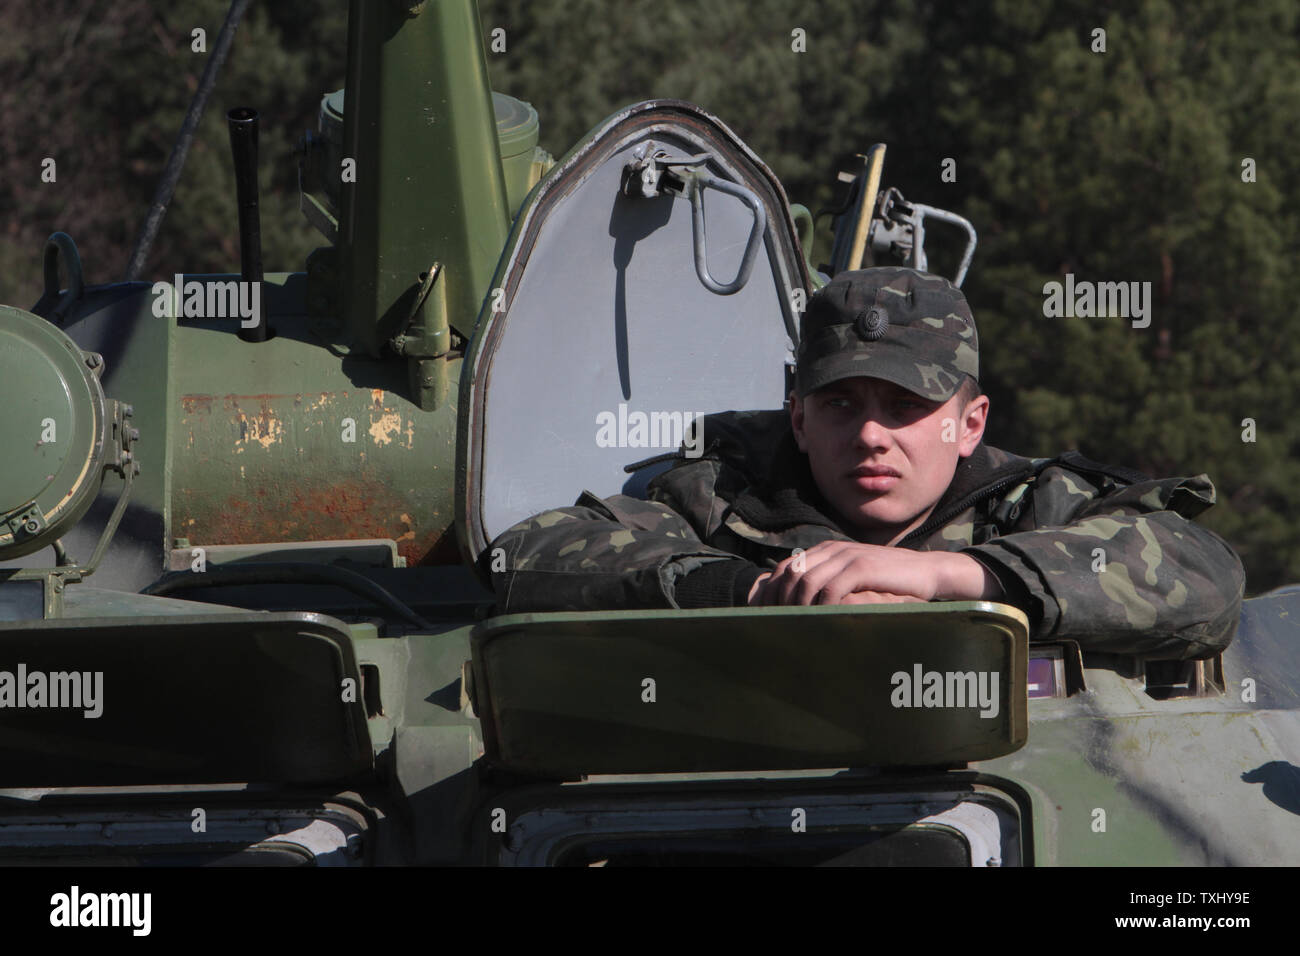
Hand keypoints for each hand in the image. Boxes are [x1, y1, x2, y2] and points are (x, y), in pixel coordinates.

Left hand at [746, 541, 1002, 606]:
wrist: (927, 572)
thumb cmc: (889, 582)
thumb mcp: (853, 580)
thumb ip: (828, 584)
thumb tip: (799, 606)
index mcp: (825, 551)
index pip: (784, 570)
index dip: (769, 594)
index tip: (763, 619)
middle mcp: (831, 550)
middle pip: (788, 576)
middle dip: (777, 604)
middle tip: (776, 629)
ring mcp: (846, 556)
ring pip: (805, 582)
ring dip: (796, 608)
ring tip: (796, 630)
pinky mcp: (862, 567)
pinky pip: (830, 588)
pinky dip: (820, 607)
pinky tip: (821, 623)